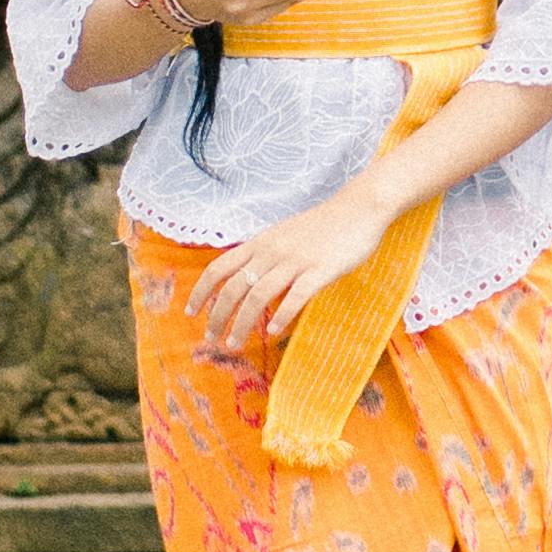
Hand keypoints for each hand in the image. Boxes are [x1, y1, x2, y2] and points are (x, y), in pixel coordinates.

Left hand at [194, 178, 392, 361]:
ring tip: (234, 342)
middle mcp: (273, 251)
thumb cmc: (323, 226)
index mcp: (262, 242)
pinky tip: (272, 331)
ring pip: (259, 295)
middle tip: (212, 339)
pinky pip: (295, 297)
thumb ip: (265, 255)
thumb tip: (245, 281)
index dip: (202, 291)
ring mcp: (297, 260)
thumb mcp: (285, 235)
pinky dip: (280, 316)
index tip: (191, 313)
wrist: (360, 208)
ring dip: (242, 323)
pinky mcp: (320, 270)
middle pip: (234, 287)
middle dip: (217, 316)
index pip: (220, 267)